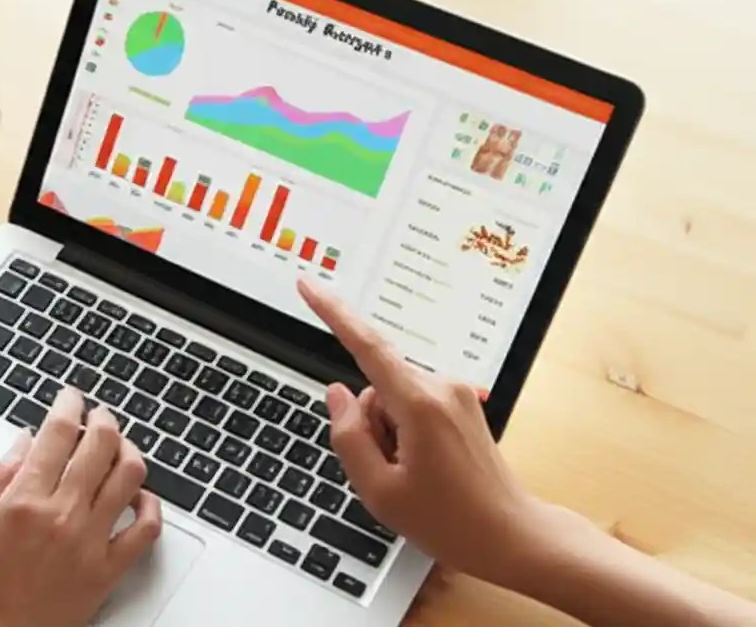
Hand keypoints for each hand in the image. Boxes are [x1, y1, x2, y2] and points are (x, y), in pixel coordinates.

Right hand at [0, 389, 162, 626]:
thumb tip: (24, 442)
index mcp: (24, 499)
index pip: (58, 433)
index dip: (68, 405)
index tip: (70, 397)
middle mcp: (63, 515)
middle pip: (101, 446)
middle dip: (103, 419)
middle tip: (98, 415)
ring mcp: (91, 542)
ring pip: (129, 478)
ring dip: (128, 451)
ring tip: (120, 446)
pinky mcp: (108, 570)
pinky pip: (145, 529)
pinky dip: (150, 505)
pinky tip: (140, 495)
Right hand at [296, 278, 547, 581]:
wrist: (512, 536)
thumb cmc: (450, 521)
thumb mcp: (379, 490)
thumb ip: (348, 435)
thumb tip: (337, 393)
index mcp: (420, 405)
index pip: (366, 346)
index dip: (331, 313)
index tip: (309, 285)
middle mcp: (441, 387)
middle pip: (374, 386)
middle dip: (367, 424)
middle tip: (389, 473)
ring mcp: (455, 393)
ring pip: (391, 397)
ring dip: (387, 431)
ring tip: (412, 475)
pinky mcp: (461, 402)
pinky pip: (412, 404)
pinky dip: (404, 431)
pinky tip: (425, 467)